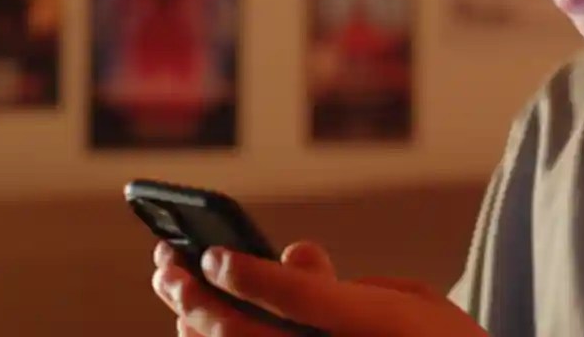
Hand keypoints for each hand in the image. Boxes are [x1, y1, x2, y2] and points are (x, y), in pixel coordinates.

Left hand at [151, 240, 487, 336]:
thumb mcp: (414, 302)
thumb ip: (347, 283)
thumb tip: (293, 255)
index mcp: (375, 327)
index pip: (299, 300)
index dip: (250, 275)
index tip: (215, 254)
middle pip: (247, 336)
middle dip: (198, 299)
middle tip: (169, 265)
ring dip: (195, 324)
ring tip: (174, 287)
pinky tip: (196, 325)